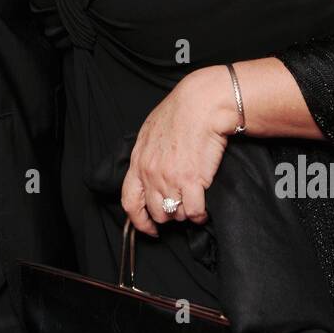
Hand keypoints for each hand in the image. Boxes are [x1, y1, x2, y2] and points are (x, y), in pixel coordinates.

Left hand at [120, 65, 237, 236]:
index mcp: (138, 162)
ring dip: (185, 213)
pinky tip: (203, 209)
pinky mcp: (192, 181)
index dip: (138, 221)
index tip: (149, 228)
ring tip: (193, 202)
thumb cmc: (180, 113)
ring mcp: (170, 179)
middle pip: (156, 212)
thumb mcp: (150, 133)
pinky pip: (194, 211)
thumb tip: (148, 174)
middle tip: (179, 208)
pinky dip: (200, 214)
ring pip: (176, 214)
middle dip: (168, 215)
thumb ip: (146, 156)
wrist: (202, 104)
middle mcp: (151, 174)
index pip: (129, 202)